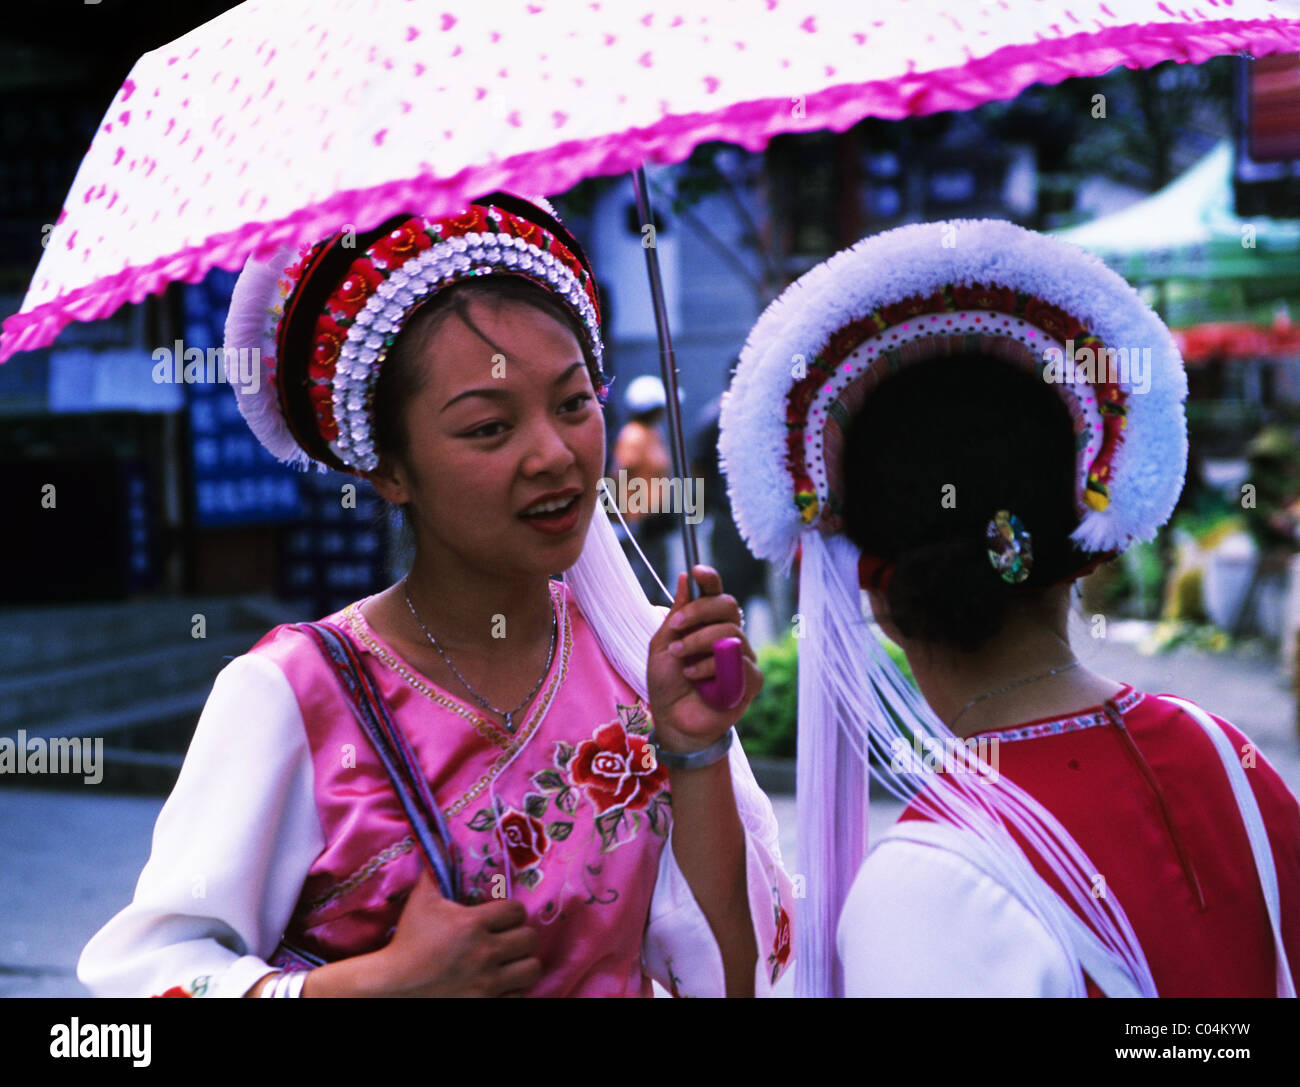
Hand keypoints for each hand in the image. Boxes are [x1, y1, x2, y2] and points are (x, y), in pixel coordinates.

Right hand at [306, 869, 541, 997]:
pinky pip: (519, 995)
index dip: (512, 912)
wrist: (392, 986)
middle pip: (530, 939)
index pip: (518, 911)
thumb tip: (441, 838)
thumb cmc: (409, 940)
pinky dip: (514, 988)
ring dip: (523, 963)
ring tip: (511, 961)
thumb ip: (436, 869)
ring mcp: (487, 983)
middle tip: (508, 938)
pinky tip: (501, 982)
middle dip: (520, 936)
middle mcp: (485, 953)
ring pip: (532, 968)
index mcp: (473, 924)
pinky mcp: (486, 1004)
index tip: (501, 916)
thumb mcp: (421, 900)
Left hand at [647, 565, 761, 755]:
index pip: (716, 594)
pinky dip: (710, 667)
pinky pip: (738, 662)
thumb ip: (677, 614)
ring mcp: (742, 656)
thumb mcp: (663, 644)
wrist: (673, 721)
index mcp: (707, 624)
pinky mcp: (751, 680)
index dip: (710, 580)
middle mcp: (728, 636)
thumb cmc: (667, 683)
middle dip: (700, 611)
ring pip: (731, 632)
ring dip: (699, 642)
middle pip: (728, 605)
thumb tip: (686, 577)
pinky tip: (694, 677)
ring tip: (678, 656)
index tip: (697, 571)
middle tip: (676, 626)